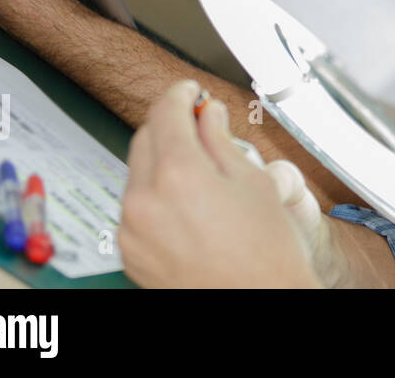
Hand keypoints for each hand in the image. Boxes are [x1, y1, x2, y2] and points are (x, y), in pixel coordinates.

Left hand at [119, 80, 326, 287]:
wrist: (257, 303)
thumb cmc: (265, 254)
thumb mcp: (252, 182)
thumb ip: (221, 140)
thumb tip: (207, 114)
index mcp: (178, 174)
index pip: (166, 112)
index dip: (181, 94)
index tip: (191, 91)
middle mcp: (145, 201)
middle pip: (145, 138)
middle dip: (169, 124)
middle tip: (198, 122)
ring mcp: (132, 230)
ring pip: (137, 173)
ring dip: (160, 160)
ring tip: (199, 170)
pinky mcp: (129, 252)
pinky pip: (136, 208)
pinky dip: (154, 194)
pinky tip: (187, 203)